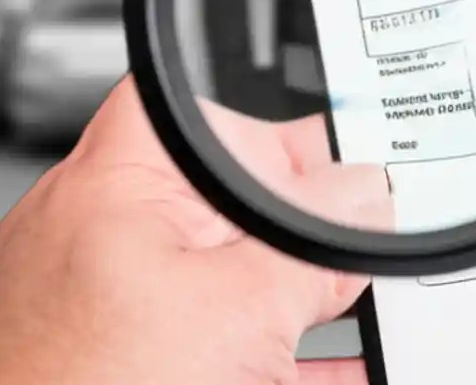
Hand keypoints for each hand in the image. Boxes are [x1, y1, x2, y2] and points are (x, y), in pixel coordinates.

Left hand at [0, 76, 391, 384]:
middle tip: (358, 259)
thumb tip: (367, 198)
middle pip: (236, 205)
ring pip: (235, 280)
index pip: (210, 117)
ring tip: (358, 315)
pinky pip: (225, 340)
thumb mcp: (243, 309)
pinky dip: (282, 350)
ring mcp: (114, 306)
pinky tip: (340, 366)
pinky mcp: (130, 362)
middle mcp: (108, 238)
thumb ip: (315, 244)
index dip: (287, 127)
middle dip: (309, 232)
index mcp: (118, 188)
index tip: (350, 165)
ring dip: (305, 298)